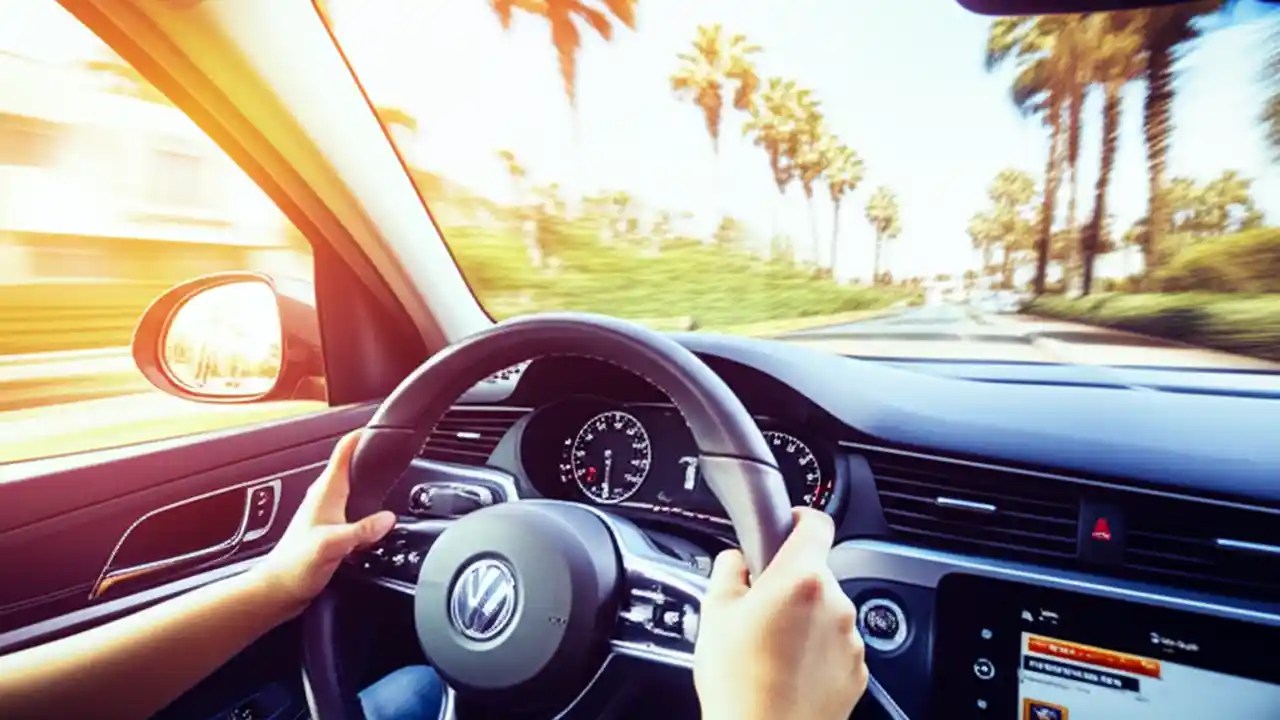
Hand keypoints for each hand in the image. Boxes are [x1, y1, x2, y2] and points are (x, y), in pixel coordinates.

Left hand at [250, 430, 395, 615]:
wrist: (278, 590)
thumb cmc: (295, 567)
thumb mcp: (332, 545)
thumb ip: (360, 530)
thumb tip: (388, 517)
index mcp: (325, 493)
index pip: (343, 450)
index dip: (362, 434)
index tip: (381, 426)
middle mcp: (325, 498)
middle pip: (351, 465)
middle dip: (370, 454)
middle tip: (393, 449)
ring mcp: (327, 514)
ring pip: (354, 487)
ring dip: (370, 481)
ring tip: (390, 478)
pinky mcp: (331, 529)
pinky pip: (355, 509)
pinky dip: (369, 507)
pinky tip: (377, 519)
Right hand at [694, 508, 867, 719]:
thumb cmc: (737, 683)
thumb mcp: (713, 611)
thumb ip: (729, 569)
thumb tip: (738, 560)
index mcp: (801, 578)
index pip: (816, 521)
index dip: (797, 518)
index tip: (785, 526)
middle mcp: (836, 603)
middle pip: (815, 572)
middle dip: (789, 583)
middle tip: (758, 609)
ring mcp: (850, 639)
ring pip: (826, 611)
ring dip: (804, 619)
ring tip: (770, 649)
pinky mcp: (857, 670)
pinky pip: (835, 645)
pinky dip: (816, 651)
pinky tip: (787, 670)